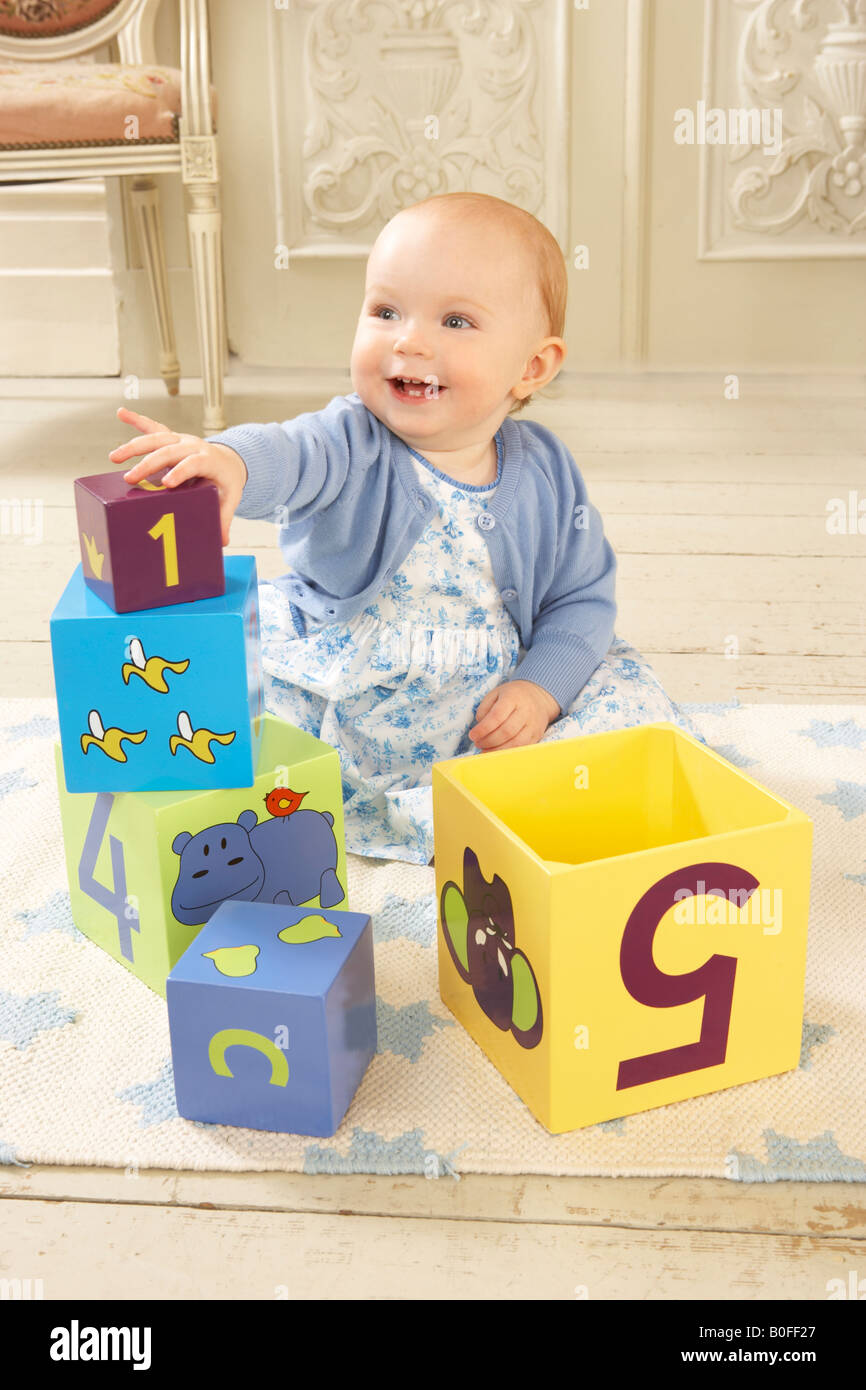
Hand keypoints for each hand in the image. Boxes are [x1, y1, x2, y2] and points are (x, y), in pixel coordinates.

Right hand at [109, 407, 247, 545]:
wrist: (229, 462)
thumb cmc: (226, 483)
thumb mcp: (229, 499)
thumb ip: (224, 518)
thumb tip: (222, 541)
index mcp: (208, 460)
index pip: (193, 463)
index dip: (180, 472)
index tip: (166, 483)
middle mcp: (193, 445)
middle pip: (169, 451)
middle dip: (148, 464)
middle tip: (130, 479)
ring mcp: (180, 440)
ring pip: (156, 438)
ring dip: (134, 446)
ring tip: (114, 457)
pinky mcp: (171, 438)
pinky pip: (152, 427)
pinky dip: (136, 420)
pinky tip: (121, 413)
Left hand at [468, 679, 560, 751]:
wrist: (539, 696)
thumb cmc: (513, 696)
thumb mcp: (495, 694)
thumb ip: (484, 709)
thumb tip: (479, 729)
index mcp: (513, 697)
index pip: (497, 716)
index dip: (483, 729)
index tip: (472, 735)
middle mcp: (526, 711)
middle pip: (506, 731)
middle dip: (488, 741)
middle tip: (478, 743)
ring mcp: (533, 725)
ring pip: (516, 743)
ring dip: (497, 750)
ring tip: (485, 750)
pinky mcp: (537, 735)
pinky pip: (522, 748)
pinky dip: (508, 753)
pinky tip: (497, 753)